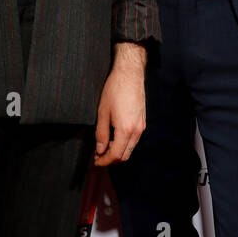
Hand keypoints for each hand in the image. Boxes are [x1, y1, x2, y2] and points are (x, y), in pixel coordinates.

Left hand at [94, 42, 145, 166]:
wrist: (130, 74)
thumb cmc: (115, 89)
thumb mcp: (103, 112)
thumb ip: (101, 134)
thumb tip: (100, 150)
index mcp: (126, 130)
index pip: (115, 155)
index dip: (104, 161)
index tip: (95, 162)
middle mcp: (137, 131)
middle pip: (125, 155)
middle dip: (111, 160)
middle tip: (98, 159)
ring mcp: (141, 126)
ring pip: (130, 149)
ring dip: (117, 153)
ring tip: (103, 150)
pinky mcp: (142, 121)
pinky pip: (134, 140)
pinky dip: (123, 145)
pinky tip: (113, 140)